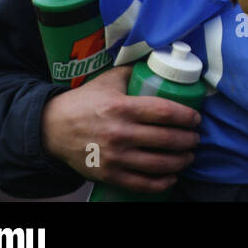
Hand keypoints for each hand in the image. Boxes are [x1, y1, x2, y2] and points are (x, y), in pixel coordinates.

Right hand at [40, 65, 201, 193]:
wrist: (51, 129)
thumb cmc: (84, 102)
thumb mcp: (109, 80)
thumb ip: (134, 71)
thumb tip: (160, 64)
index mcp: (122, 107)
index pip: (165, 112)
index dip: (186, 117)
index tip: (196, 119)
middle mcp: (120, 133)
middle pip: (167, 139)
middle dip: (189, 140)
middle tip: (197, 138)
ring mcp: (114, 157)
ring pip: (158, 163)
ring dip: (181, 161)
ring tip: (189, 156)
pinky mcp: (108, 175)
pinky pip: (141, 184)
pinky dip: (162, 183)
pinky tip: (173, 177)